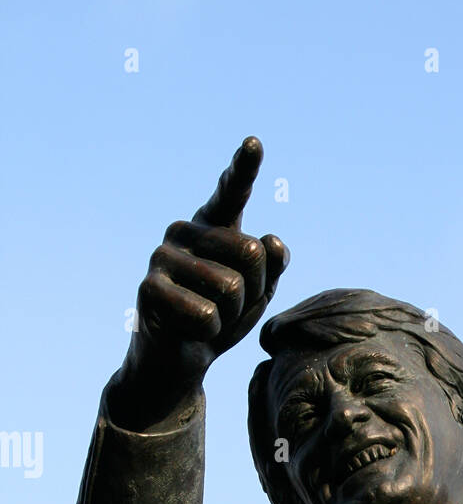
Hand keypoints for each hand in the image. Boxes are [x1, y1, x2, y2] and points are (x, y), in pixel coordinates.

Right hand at [117, 137, 288, 417]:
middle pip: (250, 252)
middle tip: (229, 308)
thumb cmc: (221, 320)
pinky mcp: (149, 288)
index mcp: (212, 227)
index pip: (231, 193)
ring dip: (230, 316)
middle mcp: (184, 232)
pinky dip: (208, 333)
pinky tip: (190, 331)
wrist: (180, 360)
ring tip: (209, 319)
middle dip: (254, 292)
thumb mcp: (257, 294)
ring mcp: (162, 256)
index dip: (243, 168)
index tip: (255, 143)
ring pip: (231, 287)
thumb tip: (270, 241)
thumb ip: (272, 267)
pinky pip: (205, 314)